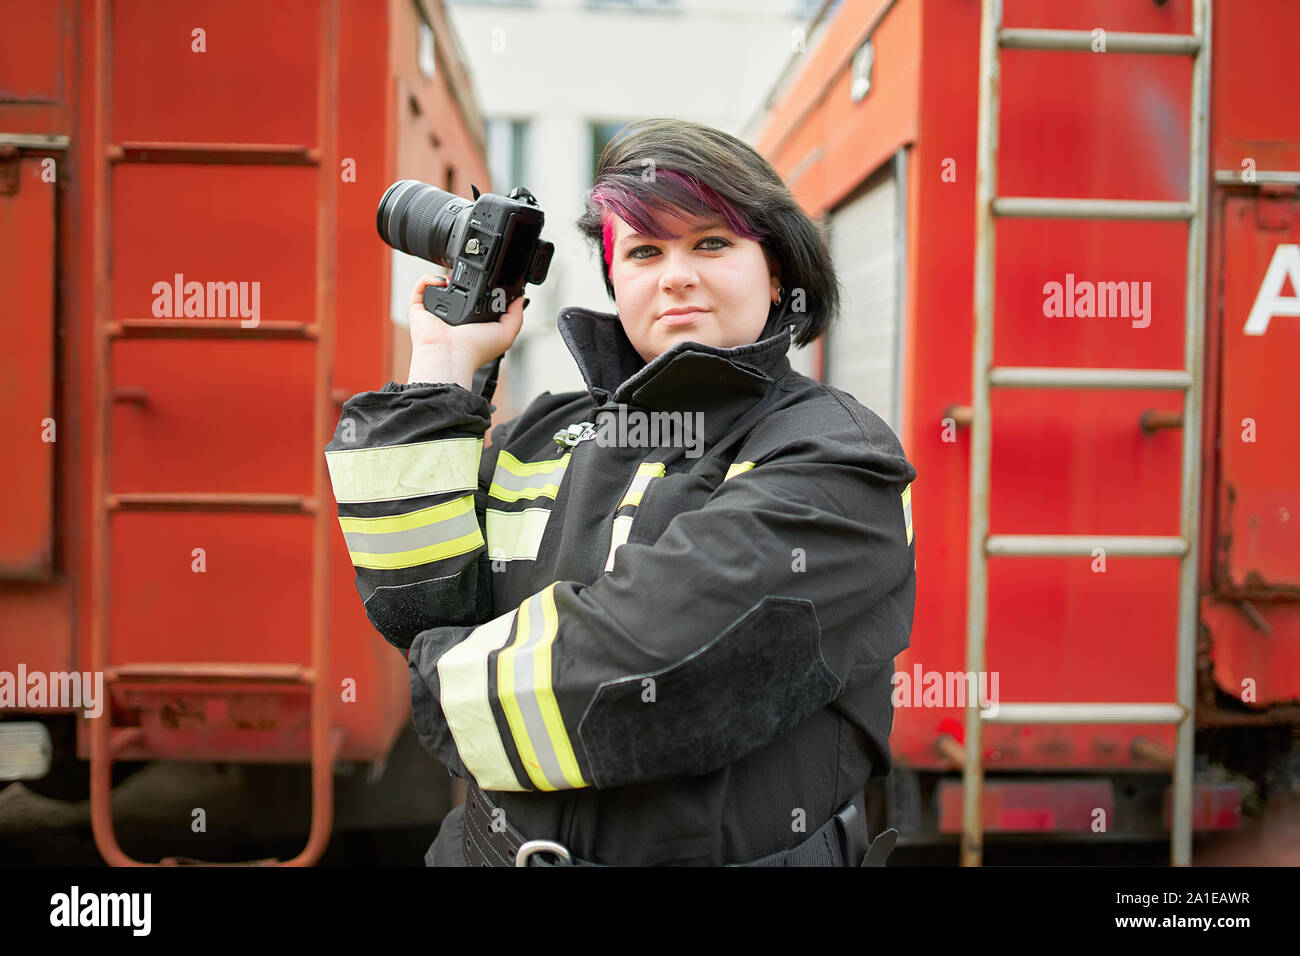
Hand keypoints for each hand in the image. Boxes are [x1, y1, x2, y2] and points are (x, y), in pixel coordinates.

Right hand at [407, 275, 526, 387]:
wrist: (450, 355)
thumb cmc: (475, 350)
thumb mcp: (506, 334)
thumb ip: (516, 316)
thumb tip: (520, 300)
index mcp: (470, 323)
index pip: (474, 301)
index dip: (480, 289)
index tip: (487, 280)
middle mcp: (452, 317)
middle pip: (455, 291)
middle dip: (461, 279)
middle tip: (469, 275)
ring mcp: (434, 313)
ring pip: (436, 287)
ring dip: (445, 277)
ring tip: (454, 277)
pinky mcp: (419, 310)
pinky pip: (420, 288)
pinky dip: (428, 279)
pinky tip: (442, 281)